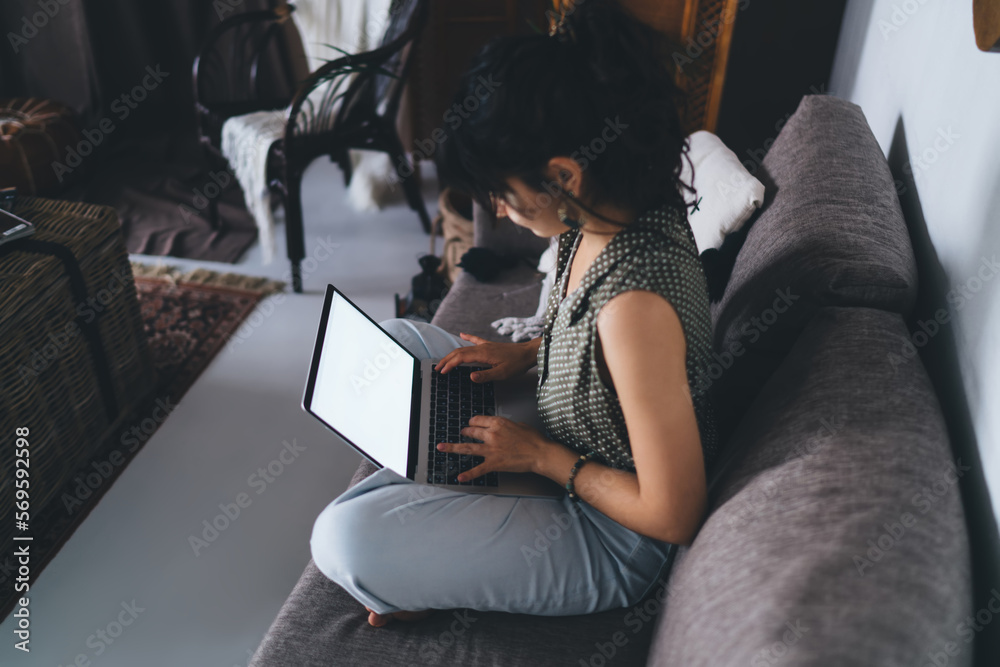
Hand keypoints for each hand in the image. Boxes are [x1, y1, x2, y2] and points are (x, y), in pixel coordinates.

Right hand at [433, 334, 538, 381]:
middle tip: (438, 368)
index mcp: (483, 354)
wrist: (528, 353)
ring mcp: (485, 345)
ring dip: (453, 354)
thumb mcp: (502, 373)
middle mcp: (482, 347)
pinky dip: (467, 337)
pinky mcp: (490, 345)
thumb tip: (471, 376)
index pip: (461, 358)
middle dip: (447, 360)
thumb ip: (486, 375)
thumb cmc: (517, 364)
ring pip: (464, 348)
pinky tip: (462, 334)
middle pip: (459, 352)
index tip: (442, 371)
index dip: (450, 364)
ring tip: (444, 360)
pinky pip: (475, 340)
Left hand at [436, 416, 552, 481]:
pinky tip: (459, 477)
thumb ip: (507, 425)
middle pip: (471, 432)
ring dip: (453, 447)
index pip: (478, 420)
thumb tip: (503, 428)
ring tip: (441, 447)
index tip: (470, 424)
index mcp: (498, 423)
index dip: (472, 422)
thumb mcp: (519, 425)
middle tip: (461, 433)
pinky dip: (468, 474)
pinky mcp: (494, 463)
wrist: (540, 453)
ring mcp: (491, 449)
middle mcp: (491, 434)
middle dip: (464, 432)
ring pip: (467, 448)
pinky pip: (478, 469)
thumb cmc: (534, 439)